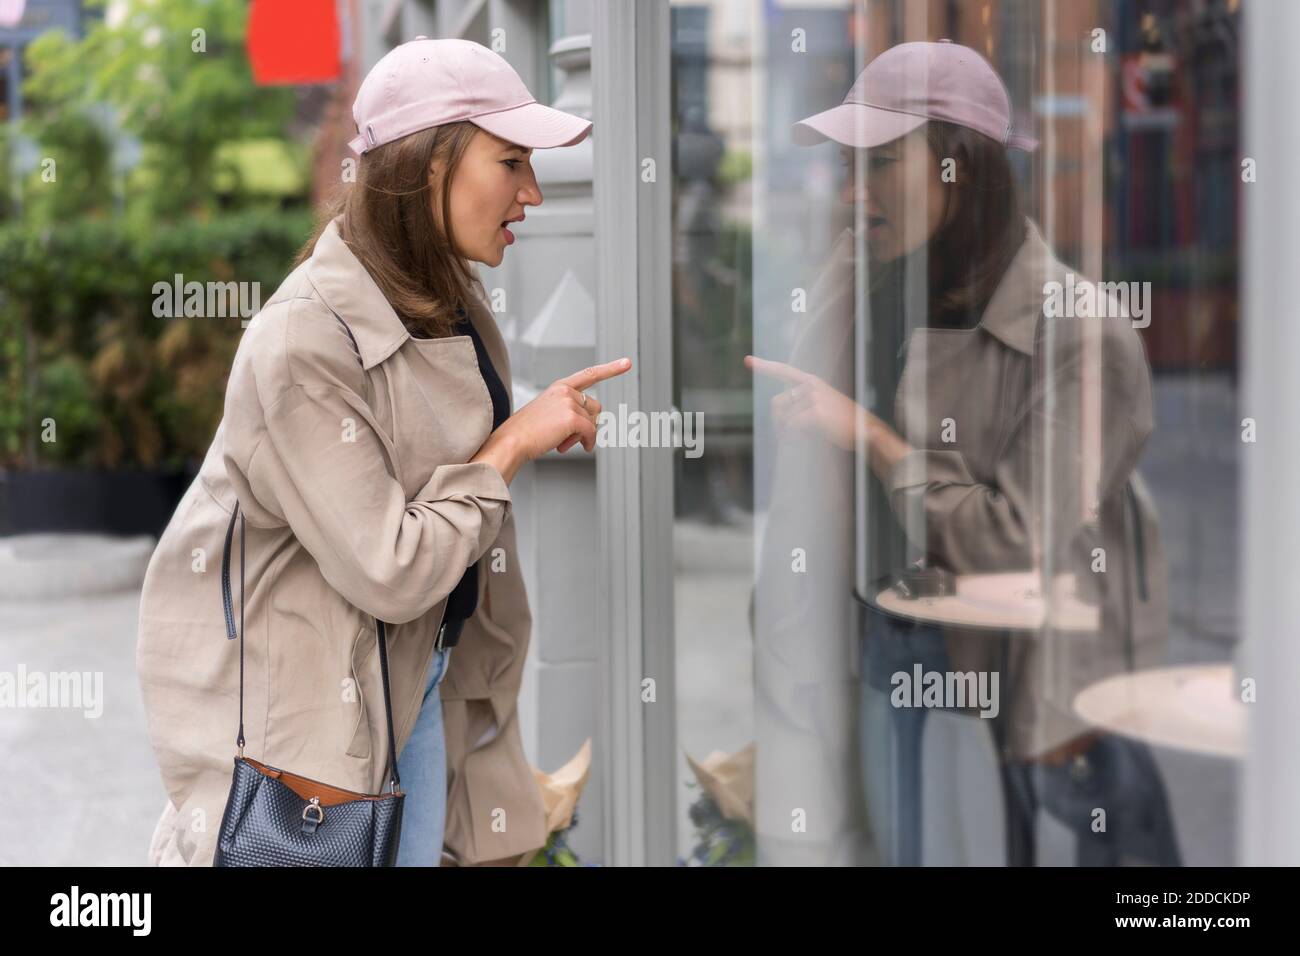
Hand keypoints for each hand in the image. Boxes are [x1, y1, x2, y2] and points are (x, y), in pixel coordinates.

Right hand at [478, 358, 631, 477]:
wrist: (511, 441)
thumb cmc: (525, 432)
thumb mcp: (548, 415)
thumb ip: (569, 413)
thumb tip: (590, 428)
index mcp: (559, 387)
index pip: (589, 374)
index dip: (610, 369)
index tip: (626, 363)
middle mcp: (565, 391)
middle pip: (595, 408)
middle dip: (587, 424)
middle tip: (568, 437)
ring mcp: (569, 402)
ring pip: (593, 422)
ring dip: (583, 435)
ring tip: (561, 441)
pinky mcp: (572, 417)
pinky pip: (591, 433)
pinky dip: (588, 443)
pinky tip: (579, 448)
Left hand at [744, 354, 866, 451]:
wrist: (866, 431)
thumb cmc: (843, 423)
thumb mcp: (822, 407)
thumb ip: (801, 404)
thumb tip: (777, 412)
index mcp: (812, 382)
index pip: (784, 371)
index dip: (765, 366)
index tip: (747, 361)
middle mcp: (811, 386)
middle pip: (776, 405)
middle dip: (778, 424)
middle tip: (788, 438)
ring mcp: (814, 397)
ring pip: (784, 419)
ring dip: (788, 434)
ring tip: (806, 439)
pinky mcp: (816, 412)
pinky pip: (792, 427)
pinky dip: (794, 437)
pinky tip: (808, 440)